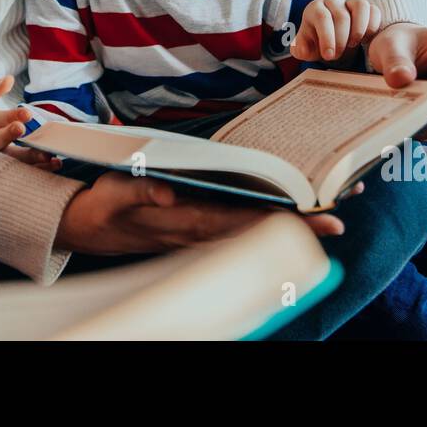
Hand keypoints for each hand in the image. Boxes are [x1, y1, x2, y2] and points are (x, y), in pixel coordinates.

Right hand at [0, 75, 59, 170]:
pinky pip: (20, 170)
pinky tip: (54, 164)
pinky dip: (37, 169)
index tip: (26, 113)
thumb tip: (9, 78)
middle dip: (9, 135)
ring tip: (49, 155)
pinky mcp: (3, 170)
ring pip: (11, 160)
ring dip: (30, 158)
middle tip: (22, 129)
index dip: (9, 116)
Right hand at [54, 171, 345, 254]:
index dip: (278, 221)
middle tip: (340, 220)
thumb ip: (142, 192)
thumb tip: (169, 194)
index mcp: (183, 222)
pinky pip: (238, 229)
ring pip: (252, 232)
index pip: (240, 222)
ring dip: (289, 226)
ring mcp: (199, 235)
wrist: (86, 228)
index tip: (314, 218)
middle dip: (298, 226)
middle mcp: (198, 232)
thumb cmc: (104, 204)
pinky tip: (291, 214)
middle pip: (256, 231)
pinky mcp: (197, 230)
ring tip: (330, 214)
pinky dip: (267, 223)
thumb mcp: (115, 191)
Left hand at [290, 0, 381, 64]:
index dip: (327, 38)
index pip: (322, 18)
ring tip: (353, 45)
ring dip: (359, 30)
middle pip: (341, 16)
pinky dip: (372, 26)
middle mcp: (332, 1)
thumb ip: (300, 50)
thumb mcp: (306, 49)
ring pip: (360, 6)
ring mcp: (350, 1)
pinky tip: (366, 40)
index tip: (329, 56)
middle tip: (338, 56)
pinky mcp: (366, 7)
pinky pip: (374, 10)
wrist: (332, 41)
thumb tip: (302, 50)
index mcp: (315, 9)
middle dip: (341, 40)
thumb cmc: (317, 43)